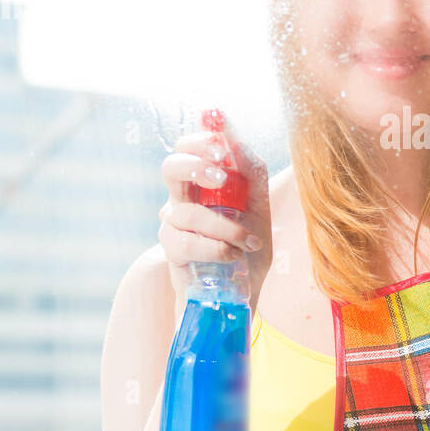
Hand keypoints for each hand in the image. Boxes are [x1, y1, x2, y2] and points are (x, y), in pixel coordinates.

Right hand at [157, 118, 270, 314]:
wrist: (241, 292)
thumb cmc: (247, 246)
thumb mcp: (259, 206)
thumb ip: (252, 172)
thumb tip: (238, 142)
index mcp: (203, 182)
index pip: (189, 147)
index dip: (200, 138)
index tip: (220, 141)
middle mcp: (182, 198)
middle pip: (170, 167)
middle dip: (195, 166)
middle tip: (221, 177)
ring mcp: (173, 225)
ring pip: (186, 212)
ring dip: (224, 227)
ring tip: (247, 242)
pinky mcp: (172, 251)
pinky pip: (187, 242)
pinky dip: (216, 247)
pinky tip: (233, 254)